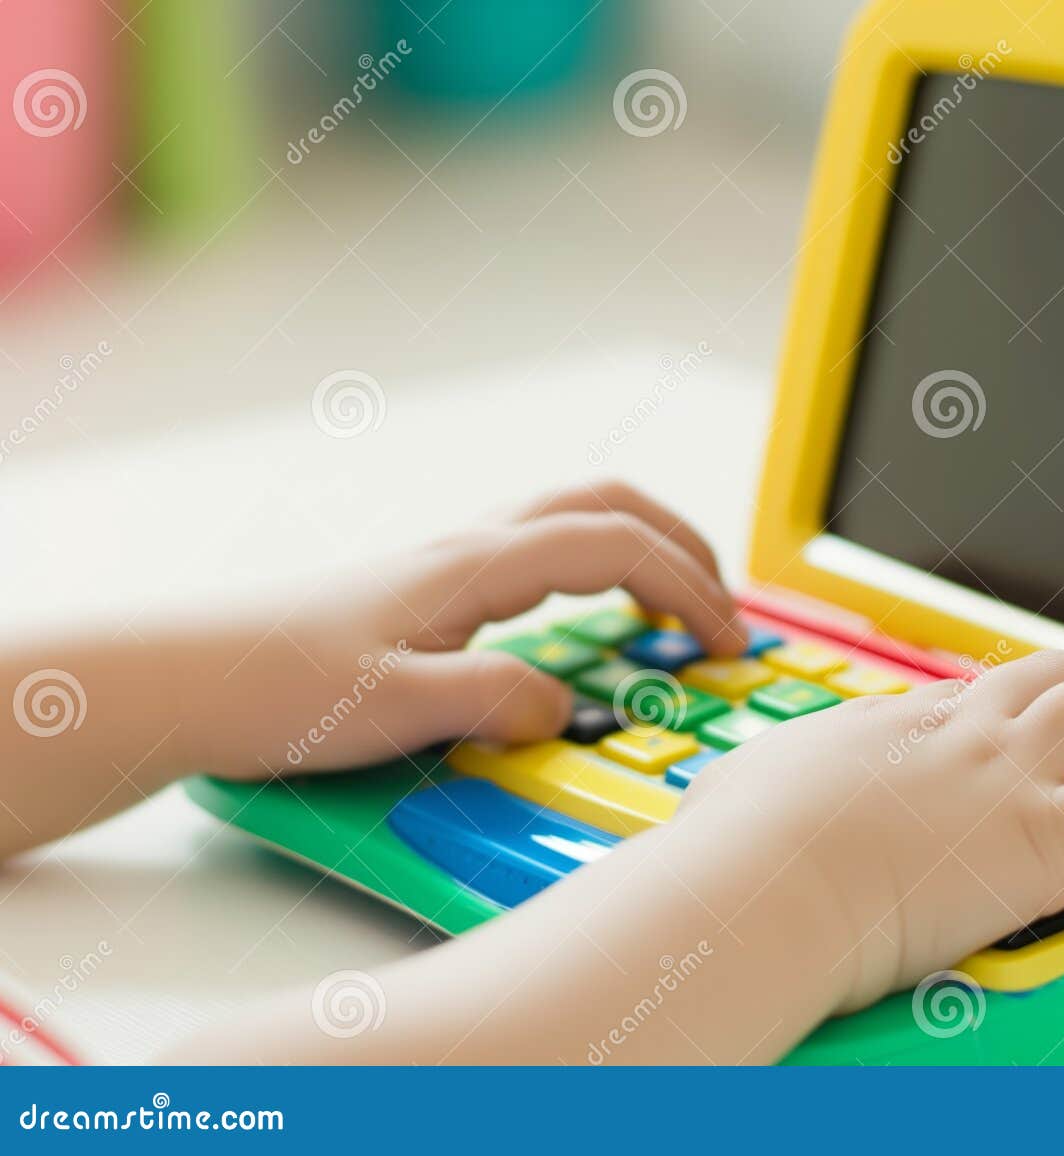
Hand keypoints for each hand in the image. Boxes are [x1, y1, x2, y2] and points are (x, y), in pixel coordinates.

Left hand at [181, 480, 746, 776]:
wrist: (184, 676)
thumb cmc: (274, 688)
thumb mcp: (390, 708)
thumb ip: (490, 700)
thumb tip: (567, 703)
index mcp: (474, 566)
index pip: (615, 544)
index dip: (687, 586)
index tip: (725, 643)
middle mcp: (470, 547)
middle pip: (607, 502)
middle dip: (683, 543)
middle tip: (721, 607)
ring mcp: (451, 559)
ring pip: (574, 514)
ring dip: (643, 546)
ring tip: (675, 605)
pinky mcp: (431, 586)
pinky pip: (541, 549)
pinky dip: (598, 567)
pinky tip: (589, 619)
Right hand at [672, 650, 1063, 1012]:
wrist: (766, 883)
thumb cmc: (741, 851)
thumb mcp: (739, 787)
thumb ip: (755, 782)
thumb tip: (721, 792)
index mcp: (895, 720)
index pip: (980, 692)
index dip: (1014, 717)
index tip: (1019, 751)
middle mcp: (963, 729)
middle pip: (1062, 672)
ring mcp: (1011, 772)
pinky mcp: (1051, 831)